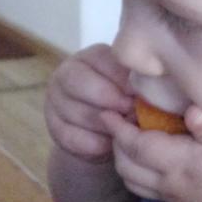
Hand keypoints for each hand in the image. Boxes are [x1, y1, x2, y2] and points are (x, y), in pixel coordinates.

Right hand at [44, 43, 132, 162]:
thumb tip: (148, 92)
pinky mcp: (53, 127)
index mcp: (89, 58)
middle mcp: (66, 74)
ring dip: (105, 125)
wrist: (103, 131)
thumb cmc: (124, 101)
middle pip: (82, 84)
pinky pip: (72, 137)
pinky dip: (95, 144)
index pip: (101, 62)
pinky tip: (110, 144)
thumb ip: (135, 83)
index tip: (139, 95)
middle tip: (132, 114)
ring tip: (125, 130)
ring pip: (78, 113)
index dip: (121, 80)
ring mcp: (55, 101)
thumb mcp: (131, 87)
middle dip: (111, 101)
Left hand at [100, 106, 201, 201]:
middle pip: (126, 164)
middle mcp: (170, 183)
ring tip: (130, 136)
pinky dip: (135, 171)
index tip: (108, 111)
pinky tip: (150, 158)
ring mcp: (174, 197)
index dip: (119, 127)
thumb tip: (190, 109)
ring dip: (123, 157)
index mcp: (182, 165)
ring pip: (132, 179)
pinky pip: (145, 188)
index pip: (137, 145)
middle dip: (117, 140)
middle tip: (121, 118)